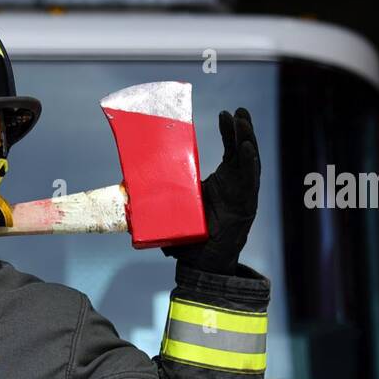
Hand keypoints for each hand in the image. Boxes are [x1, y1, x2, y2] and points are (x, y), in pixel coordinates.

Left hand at [164, 108, 259, 274]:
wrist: (202, 267)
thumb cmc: (189, 243)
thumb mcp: (171, 213)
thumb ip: (156, 202)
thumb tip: (128, 194)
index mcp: (222, 184)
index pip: (230, 153)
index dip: (229, 134)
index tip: (225, 114)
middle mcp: (235, 187)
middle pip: (242, 152)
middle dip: (242, 131)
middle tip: (238, 111)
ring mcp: (242, 196)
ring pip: (248, 163)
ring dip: (247, 140)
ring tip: (243, 121)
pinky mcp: (246, 206)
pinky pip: (250, 181)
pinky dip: (250, 164)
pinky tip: (247, 148)